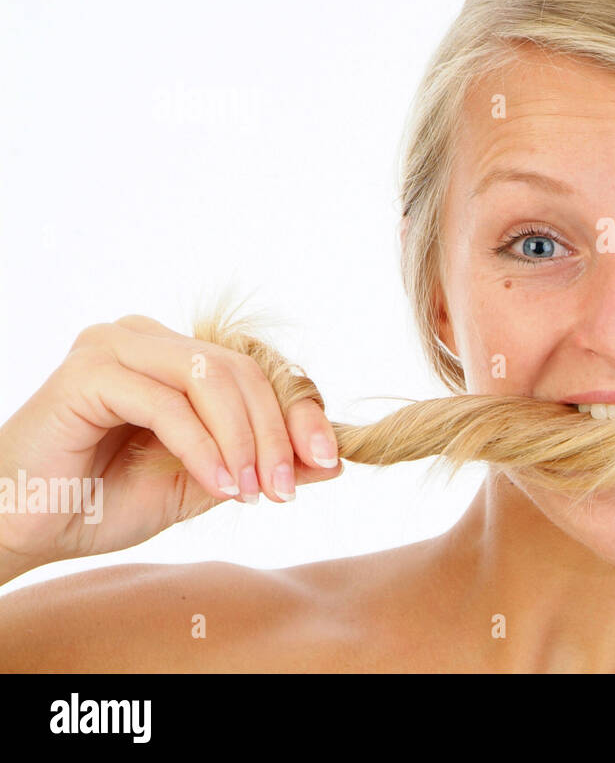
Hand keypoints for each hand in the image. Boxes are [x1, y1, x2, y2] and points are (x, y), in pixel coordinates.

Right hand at [0, 315, 342, 571]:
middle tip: (285, 490)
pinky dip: (202, 446)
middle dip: (276, 432)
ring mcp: (116, 346)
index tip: (328, 461)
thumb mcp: (203, 484)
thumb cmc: (101, 502)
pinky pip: (168, 402)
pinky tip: (218, 484)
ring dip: (243, 440)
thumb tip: (331, 463)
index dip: (300, 411)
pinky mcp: (89, 371)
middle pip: (243, 370)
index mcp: (176, 356)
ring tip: (251, 491)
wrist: (22, 528)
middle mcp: (148, 338)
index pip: (259, 368)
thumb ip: (259, 466)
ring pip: (212, 377)